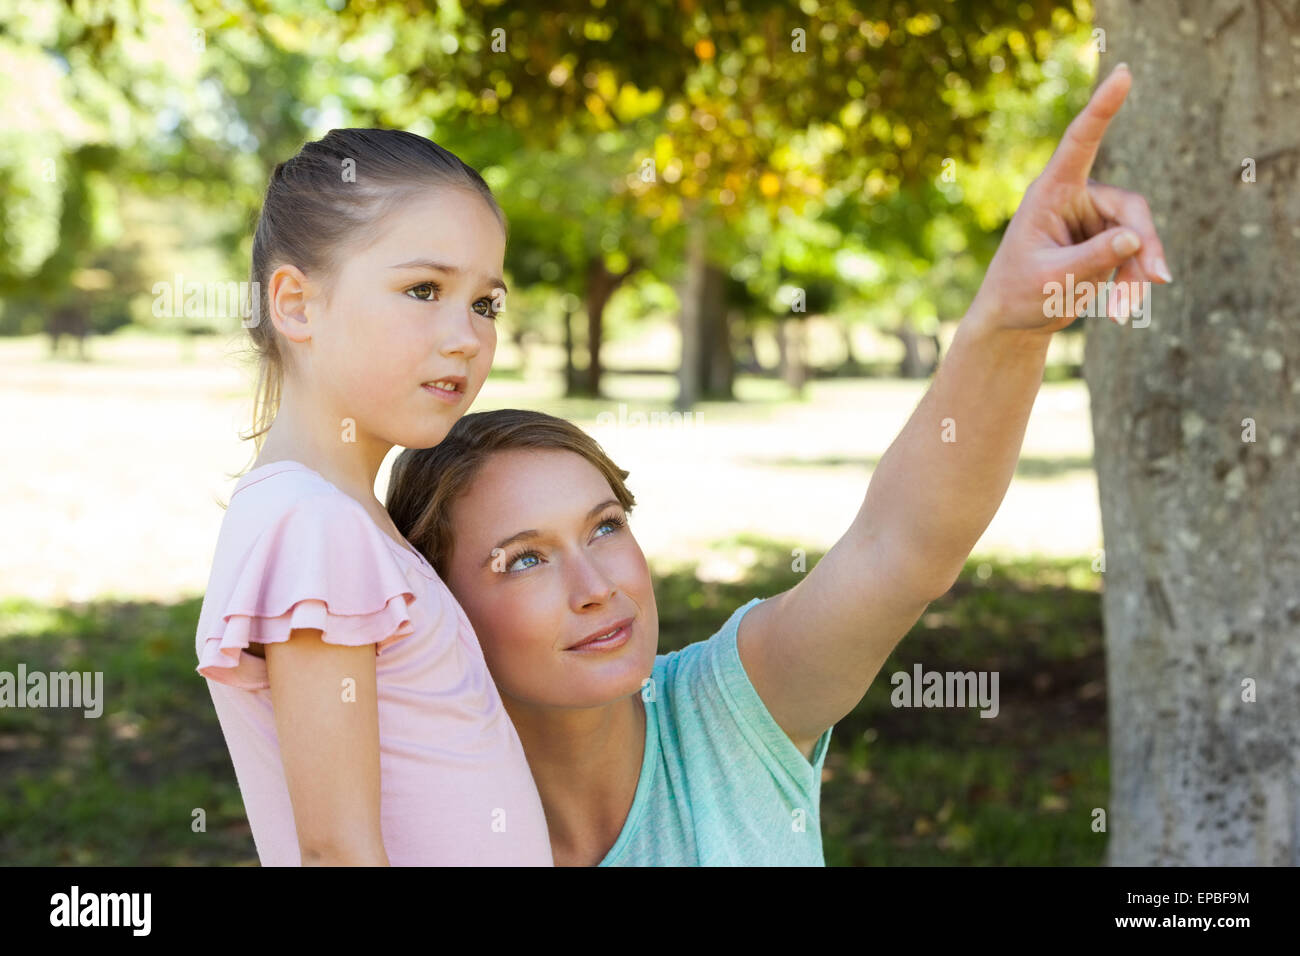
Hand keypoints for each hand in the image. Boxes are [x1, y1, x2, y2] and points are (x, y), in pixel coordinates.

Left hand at [966, 63, 1171, 334]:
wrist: (1014, 320)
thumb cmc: (1019, 294)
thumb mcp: (1054, 279)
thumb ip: (1093, 259)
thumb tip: (1135, 239)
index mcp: (1051, 192)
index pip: (1080, 143)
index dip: (1102, 108)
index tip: (1122, 74)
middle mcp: (1075, 197)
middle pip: (1130, 208)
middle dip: (1144, 247)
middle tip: (1156, 280)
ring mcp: (1093, 218)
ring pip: (1138, 236)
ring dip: (1138, 273)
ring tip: (1123, 311)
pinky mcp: (1106, 240)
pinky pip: (1136, 255)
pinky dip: (1133, 281)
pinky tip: (1121, 309)